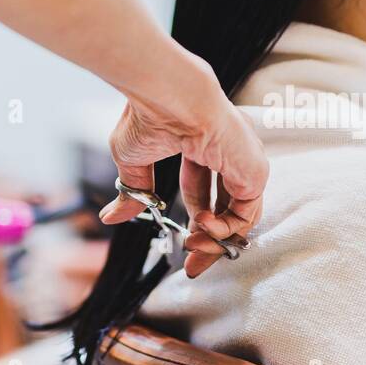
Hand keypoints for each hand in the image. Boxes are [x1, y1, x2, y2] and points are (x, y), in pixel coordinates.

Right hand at [101, 55, 266, 277]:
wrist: (170, 98)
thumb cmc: (149, 116)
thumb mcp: (133, 161)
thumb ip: (134, 192)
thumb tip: (110, 218)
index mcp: (205, 146)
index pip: (206, 194)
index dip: (195, 222)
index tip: (183, 247)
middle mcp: (230, 155)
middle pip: (226, 209)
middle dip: (208, 241)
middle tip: (192, 266)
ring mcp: (245, 162)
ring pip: (240, 216)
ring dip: (215, 240)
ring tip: (192, 247)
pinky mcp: (255, 171)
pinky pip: (247, 214)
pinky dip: (226, 230)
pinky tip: (203, 227)